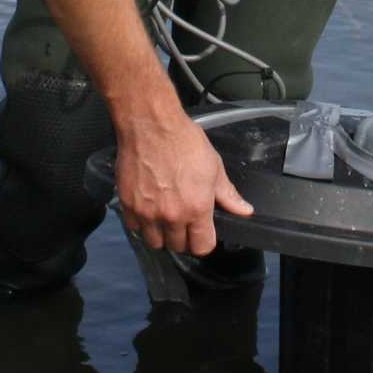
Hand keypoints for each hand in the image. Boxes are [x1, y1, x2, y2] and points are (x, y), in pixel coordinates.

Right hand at [112, 110, 254, 256]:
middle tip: (184, 222)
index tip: (203, 233)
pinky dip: (141, 224)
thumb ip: (228, 195)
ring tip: (165, 219)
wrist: (151, 125)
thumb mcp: (214, 167)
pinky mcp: (127, 204)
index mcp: (196, 209)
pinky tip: (147, 210)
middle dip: (183, 238)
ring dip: (162, 235)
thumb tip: (244, 211)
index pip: (202, 247)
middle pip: (178, 246)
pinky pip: (134, 228)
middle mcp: (171, 217)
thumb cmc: (185, 142)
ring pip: (155, 242)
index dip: (204, 242)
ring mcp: (147, 213)